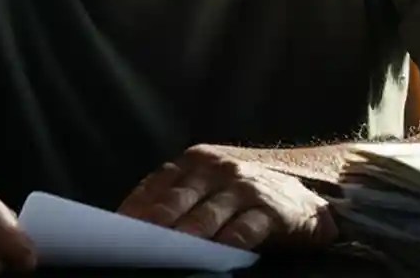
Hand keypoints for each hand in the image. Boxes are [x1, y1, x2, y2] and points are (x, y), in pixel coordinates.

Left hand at [117, 144, 337, 250]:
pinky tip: (213, 258)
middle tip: (128, 248)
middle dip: (150, 229)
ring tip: (162, 256)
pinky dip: (226, 246)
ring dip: (182, 239)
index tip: (110, 237)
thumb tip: (129, 227)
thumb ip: (177, 198)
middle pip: (174, 203)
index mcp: (194, 162)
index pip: (154, 187)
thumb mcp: (211, 184)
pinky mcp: (270, 210)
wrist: (310, 188)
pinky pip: (243, 232)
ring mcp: (243, 188)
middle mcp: (216, 169)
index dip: (131, 213)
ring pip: (204, 218)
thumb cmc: (247, 193)